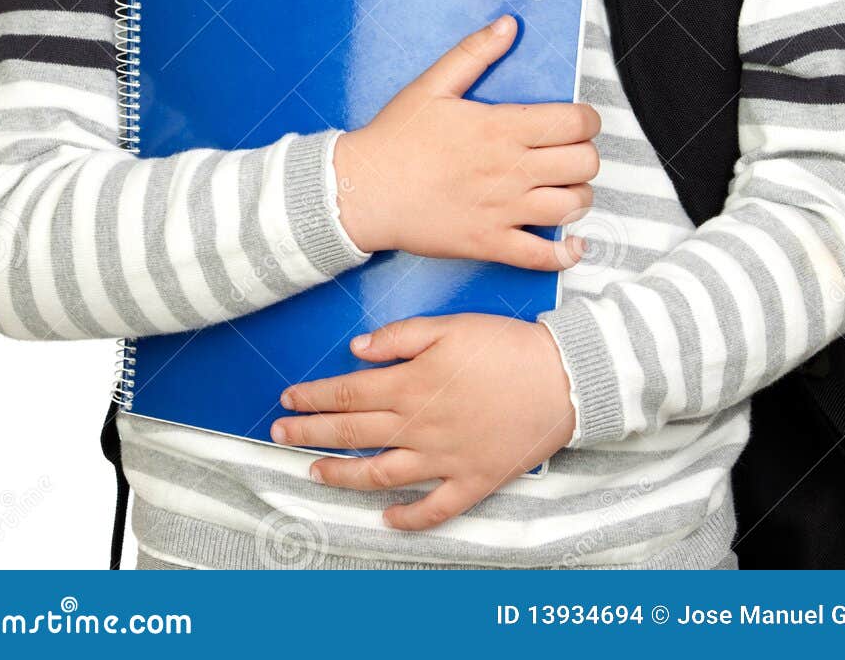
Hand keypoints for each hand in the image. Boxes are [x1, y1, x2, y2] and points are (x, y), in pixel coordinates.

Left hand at [271, 312, 576, 527]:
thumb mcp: (450, 325)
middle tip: (279, 436)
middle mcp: (420, 427)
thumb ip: (400, 337)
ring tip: (314, 474)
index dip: (313, 398)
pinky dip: (408, 519)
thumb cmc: (507, 346)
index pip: (348, 393)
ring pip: (382, 475)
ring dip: (343, 476)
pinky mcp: (473, 482)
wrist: (564, 379)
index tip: (288, 400)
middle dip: (311, 435)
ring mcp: (445, 459)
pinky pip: (434, 509)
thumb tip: (356, 350)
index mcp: (412, 384)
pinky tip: (386, 519)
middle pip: (354, 433)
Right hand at [333, 15, 599, 268]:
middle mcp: (509, 169)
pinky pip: (541, 256)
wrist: (362, 190)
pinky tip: (571, 243)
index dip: (588, 120)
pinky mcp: (489, 243)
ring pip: (572, 207)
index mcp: (500, 128)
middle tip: (570, 153)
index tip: (579, 121)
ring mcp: (502, 210)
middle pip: (583, 164)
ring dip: (579, 196)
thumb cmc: (395, 137)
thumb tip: (509, 25)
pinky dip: (565, 253)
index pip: (573, 123)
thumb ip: (475, 52)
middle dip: (586, 155)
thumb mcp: (432, 84)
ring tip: (566, 188)